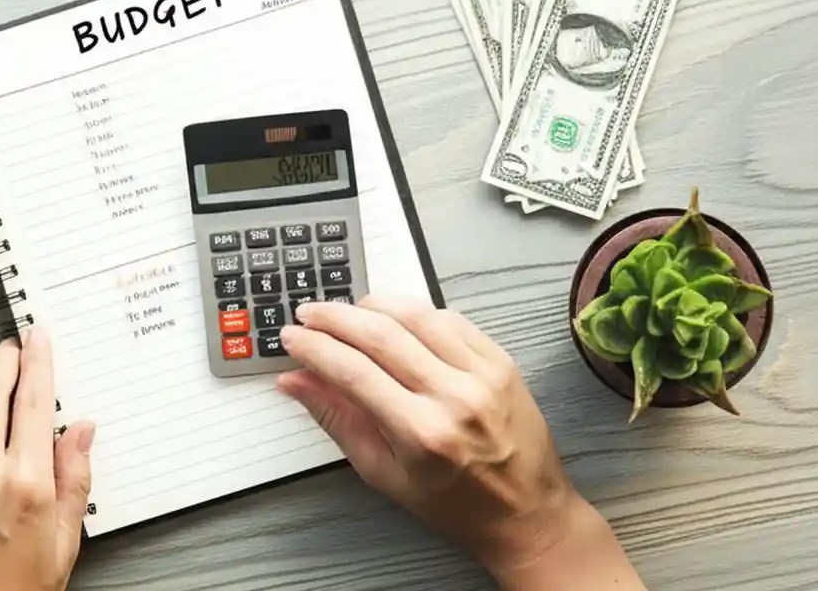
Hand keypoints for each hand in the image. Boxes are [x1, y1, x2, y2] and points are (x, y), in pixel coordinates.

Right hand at [278, 298, 643, 589]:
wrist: (526, 512)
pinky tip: (394, 318)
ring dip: (372, 304)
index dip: (314, 348)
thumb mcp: (383, 473)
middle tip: (309, 314)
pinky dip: (415, 312)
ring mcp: (482, 374)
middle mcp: (454, 397)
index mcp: (421, 433)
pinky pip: (450, 319)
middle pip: (380, 333)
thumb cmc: (454, 504)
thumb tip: (295, 380)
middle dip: (335, 317)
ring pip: (415, 314)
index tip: (292, 338)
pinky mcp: (501, 360)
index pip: (352, 371)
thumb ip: (336, 420)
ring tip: (346, 311)